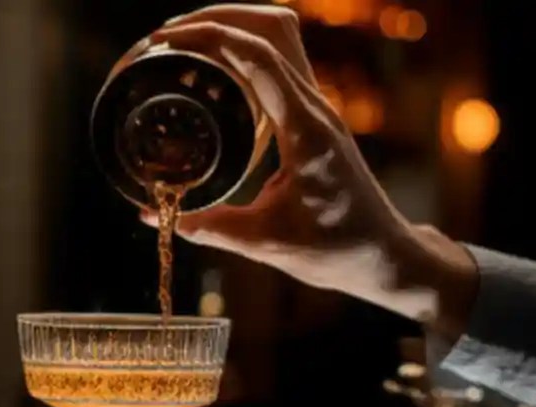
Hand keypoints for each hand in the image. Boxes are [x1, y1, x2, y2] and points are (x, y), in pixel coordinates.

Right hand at [142, 4, 476, 336]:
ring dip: (233, 25)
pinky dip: (242, 50)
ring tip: (183, 43)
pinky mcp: (312, 115)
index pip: (260, 57)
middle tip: (167, 37)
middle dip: (218, 18)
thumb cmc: (335, 249)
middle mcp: (314, 107)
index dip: (210, 37)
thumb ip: (207, 226)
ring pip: (279, 36)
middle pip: (272, 27)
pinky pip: (278, 62)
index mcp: (306, 129)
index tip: (165, 43)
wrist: (381, 254)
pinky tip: (210, 70)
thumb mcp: (265, 243)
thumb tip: (154, 216)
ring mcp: (316, 107)